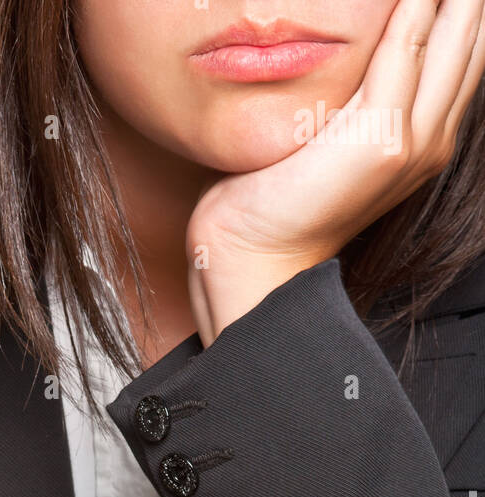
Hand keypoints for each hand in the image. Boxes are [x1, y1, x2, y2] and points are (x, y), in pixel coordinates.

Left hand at [188, 0, 484, 342]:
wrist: (252, 254)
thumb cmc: (272, 194)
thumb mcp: (323, 131)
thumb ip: (350, 91)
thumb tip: (346, 36)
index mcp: (425, 138)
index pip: (462, 48)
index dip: (458, 3)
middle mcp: (434, 140)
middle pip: (472, 36)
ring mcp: (417, 142)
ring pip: (454, 34)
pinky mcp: (384, 138)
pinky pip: (407, 45)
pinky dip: (412, 1)